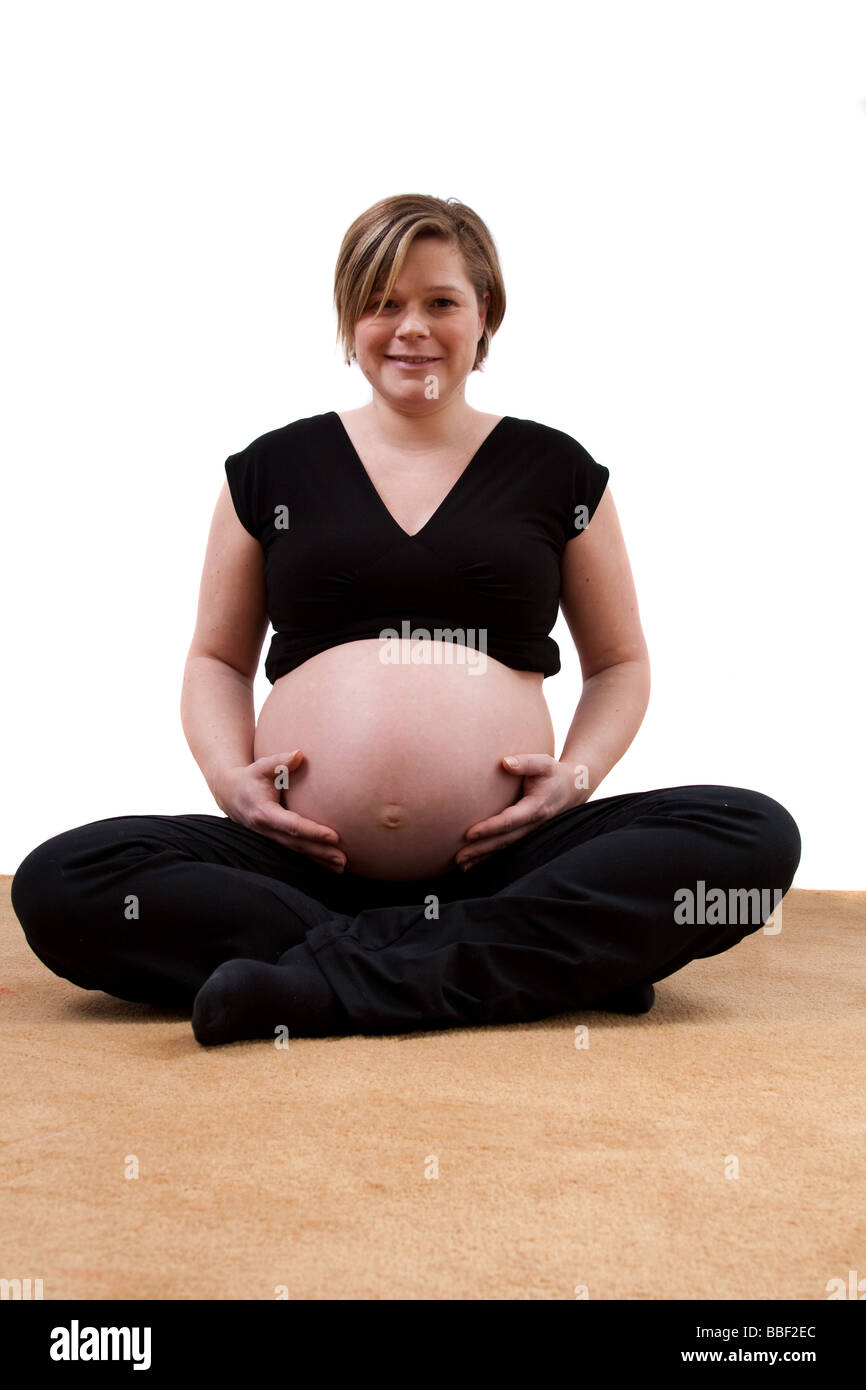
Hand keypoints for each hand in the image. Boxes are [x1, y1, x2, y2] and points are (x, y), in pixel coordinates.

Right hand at [214, 750, 345, 871]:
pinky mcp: (275, 841)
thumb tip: (299, 753)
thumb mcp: (261, 767)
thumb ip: (280, 762)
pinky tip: (331, 867)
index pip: (292, 826)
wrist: (231, 795)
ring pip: (297, 853)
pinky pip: (295, 853)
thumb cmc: (250, 778)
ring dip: (319, 861)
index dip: (313, 832)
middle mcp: (266, 830)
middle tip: (343, 859)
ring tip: (341, 866)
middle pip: (297, 845)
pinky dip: (313, 860)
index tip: (334, 836)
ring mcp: (270, 838)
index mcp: (264, 813)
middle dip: (320, 852)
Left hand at [455, 754, 586, 869]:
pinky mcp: (525, 834)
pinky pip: (506, 847)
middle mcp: (533, 825)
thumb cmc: (554, 774)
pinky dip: (489, 856)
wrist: (572, 789)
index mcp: (536, 808)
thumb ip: (526, 762)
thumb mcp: (544, 763)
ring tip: (461, 865)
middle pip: (504, 840)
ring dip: (483, 857)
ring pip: (504, 848)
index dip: (490, 828)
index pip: (509, 820)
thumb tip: (505, 762)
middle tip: (458, 858)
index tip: (469, 834)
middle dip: (481, 850)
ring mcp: (530, 832)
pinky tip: (473, 863)